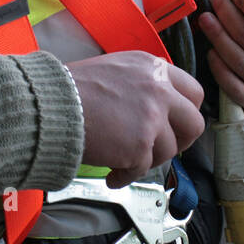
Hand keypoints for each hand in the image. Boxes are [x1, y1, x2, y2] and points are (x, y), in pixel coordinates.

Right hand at [66, 51, 204, 187]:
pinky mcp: (140, 145)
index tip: (174, 125)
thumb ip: (143, 84)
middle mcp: (159, 89)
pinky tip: (112, 174)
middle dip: (180, 141)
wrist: (49, 106)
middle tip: (161, 149)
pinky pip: (142, 169)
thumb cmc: (70, 90)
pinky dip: (126, 175)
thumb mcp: (116, 70)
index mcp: (154, 68)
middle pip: (194, 123)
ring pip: (168, 150)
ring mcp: (152, 117)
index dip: (185, 113)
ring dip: (146, 160)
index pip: (193, 92)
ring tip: (122, 161)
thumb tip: (158, 110)